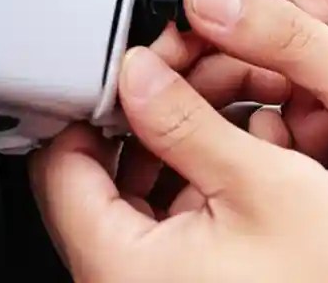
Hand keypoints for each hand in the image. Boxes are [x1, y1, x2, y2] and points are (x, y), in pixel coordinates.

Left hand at [29, 46, 327, 281]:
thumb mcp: (267, 185)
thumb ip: (189, 121)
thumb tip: (140, 72)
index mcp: (119, 262)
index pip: (61, 163)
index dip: (94, 102)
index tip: (125, 66)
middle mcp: (123, 282)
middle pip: (99, 178)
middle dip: (146, 121)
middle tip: (187, 79)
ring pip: (141, 199)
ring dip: (179, 151)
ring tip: (233, 117)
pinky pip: (173, 228)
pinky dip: (201, 191)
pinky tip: (251, 165)